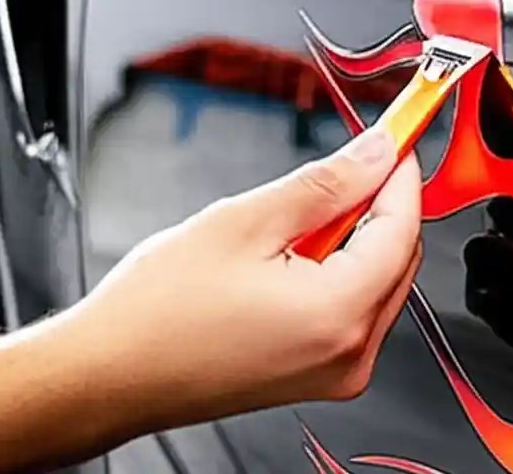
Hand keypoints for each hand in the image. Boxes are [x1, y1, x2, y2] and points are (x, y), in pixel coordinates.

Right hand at [64, 125, 422, 434]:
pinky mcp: (317, 377)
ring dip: (356, 238)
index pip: (402, 228)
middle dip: (381, 203)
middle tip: (355, 159)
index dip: (399, 173)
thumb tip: (375, 156)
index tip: (396, 136)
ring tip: (301, 213)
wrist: (109, 375)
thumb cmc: (157, 313)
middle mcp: (349, 354)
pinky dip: (339, 271)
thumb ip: (325, 185)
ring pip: (378, 283)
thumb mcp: (245, 222)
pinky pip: (352, 310)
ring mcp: (335, 373)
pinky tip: (294, 253)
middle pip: (398, 258)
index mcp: (338, 315)